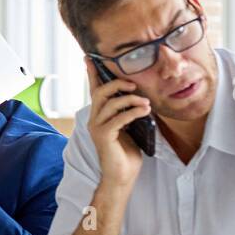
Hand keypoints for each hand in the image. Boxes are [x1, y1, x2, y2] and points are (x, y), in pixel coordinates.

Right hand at [85, 58, 148, 189]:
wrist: (122, 176)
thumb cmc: (126, 154)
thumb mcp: (129, 128)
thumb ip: (128, 112)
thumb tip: (140, 97)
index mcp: (99, 115)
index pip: (94, 90)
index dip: (92, 74)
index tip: (89, 57)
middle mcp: (94, 119)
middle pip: (100, 92)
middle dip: (117, 84)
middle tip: (134, 85)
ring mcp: (97, 127)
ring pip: (109, 103)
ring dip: (131, 100)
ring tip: (146, 103)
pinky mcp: (103, 136)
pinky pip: (118, 118)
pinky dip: (133, 112)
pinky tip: (145, 111)